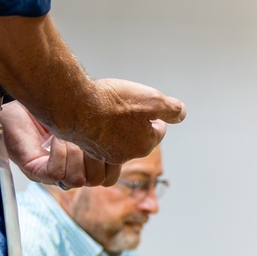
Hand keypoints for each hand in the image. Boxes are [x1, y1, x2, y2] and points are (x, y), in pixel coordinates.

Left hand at [0, 102, 120, 187]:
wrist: (21, 101)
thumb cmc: (53, 105)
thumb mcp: (89, 115)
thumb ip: (108, 125)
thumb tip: (140, 124)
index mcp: (87, 160)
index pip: (109, 176)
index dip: (114, 161)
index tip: (111, 138)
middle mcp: (72, 170)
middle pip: (98, 181)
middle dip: (97, 156)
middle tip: (88, 135)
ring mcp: (53, 173)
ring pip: (77, 180)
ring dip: (76, 155)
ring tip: (69, 134)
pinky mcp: (35, 171)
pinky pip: (56, 174)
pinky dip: (59, 155)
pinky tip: (56, 138)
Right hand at [60, 78, 185, 164]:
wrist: (75, 105)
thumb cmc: (113, 103)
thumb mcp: (153, 100)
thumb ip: (171, 109)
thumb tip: (181, 114)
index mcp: (143, 145)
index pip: (158, 132)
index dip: (158, 118)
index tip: (153, 111)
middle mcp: (123, 155)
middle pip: (138, 139)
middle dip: (138, 126)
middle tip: (133, 111)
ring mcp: (102, 153)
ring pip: (118, 141)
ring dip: (119, 129)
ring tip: (114, 113)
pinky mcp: (84, 146)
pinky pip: (98, 140)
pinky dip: (101, 129)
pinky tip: (96, 116)